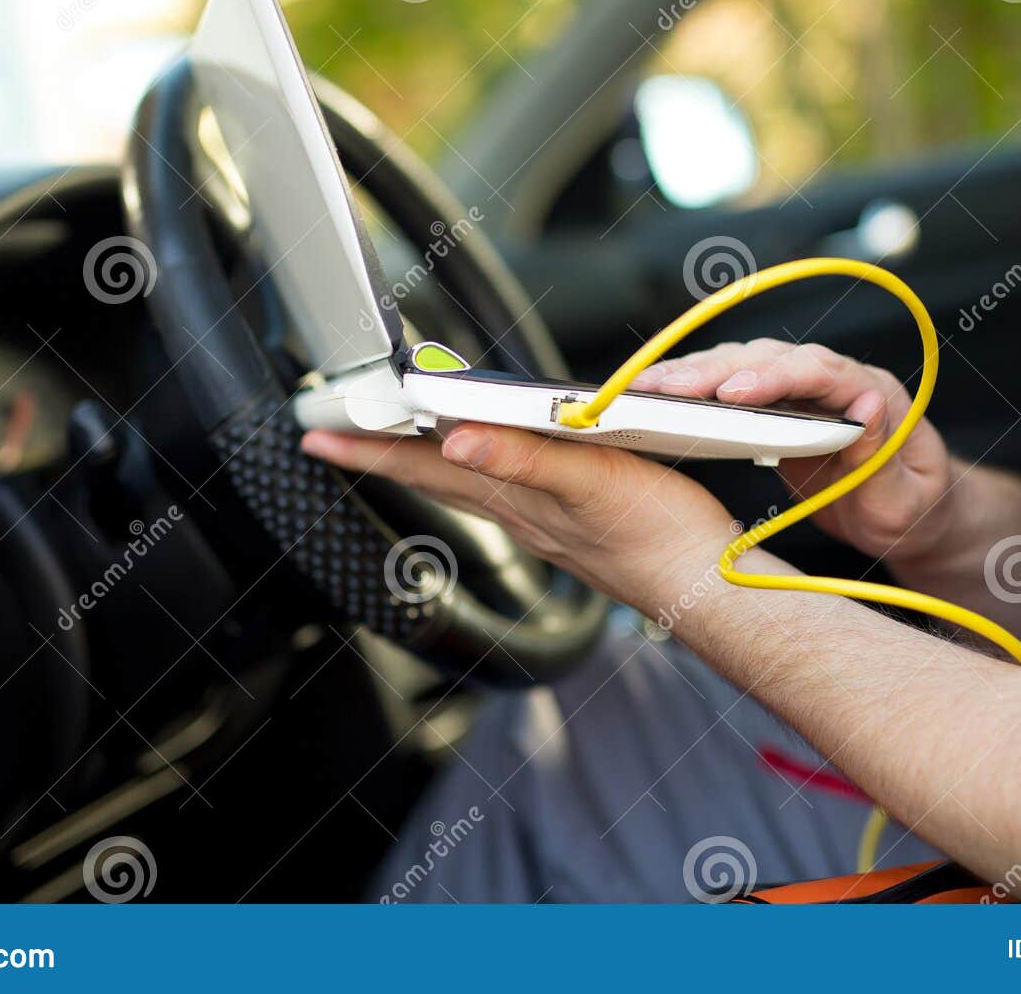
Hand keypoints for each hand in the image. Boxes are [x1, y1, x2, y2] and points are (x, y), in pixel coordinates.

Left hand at [300, 424, 740, 620]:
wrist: (706, 586)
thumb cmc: (661, 537)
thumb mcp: (593, 483)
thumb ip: (525, 460)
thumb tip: (458, 443)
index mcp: (515, 494)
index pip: (422, 465)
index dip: (368, 447)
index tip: (315, 434)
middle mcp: (517, 510)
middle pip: (429, 476)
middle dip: (377, 453)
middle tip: (329, 436)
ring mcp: (540, 521)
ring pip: (461, 485)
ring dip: (418, 461)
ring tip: (387, 443)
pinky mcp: (568, 523)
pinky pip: (499, 493)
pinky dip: (473, 473)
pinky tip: (483, 468)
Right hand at [630, 338, 956, 562]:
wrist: (906, 512)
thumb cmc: (911, 508)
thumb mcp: (905, 500)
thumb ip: (885, 458)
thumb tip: (868, 403)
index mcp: (874, 390)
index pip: (819, 370)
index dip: (774, 376)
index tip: (734, 391)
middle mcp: (835, 378)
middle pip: (769, 359)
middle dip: (714, 372)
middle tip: (665, 389)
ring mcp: (801, 388)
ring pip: (742, 363)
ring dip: (692, 373)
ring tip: (643, 388)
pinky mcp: (774, 404)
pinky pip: (729, 385)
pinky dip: (692, 388)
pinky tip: (653, 395)